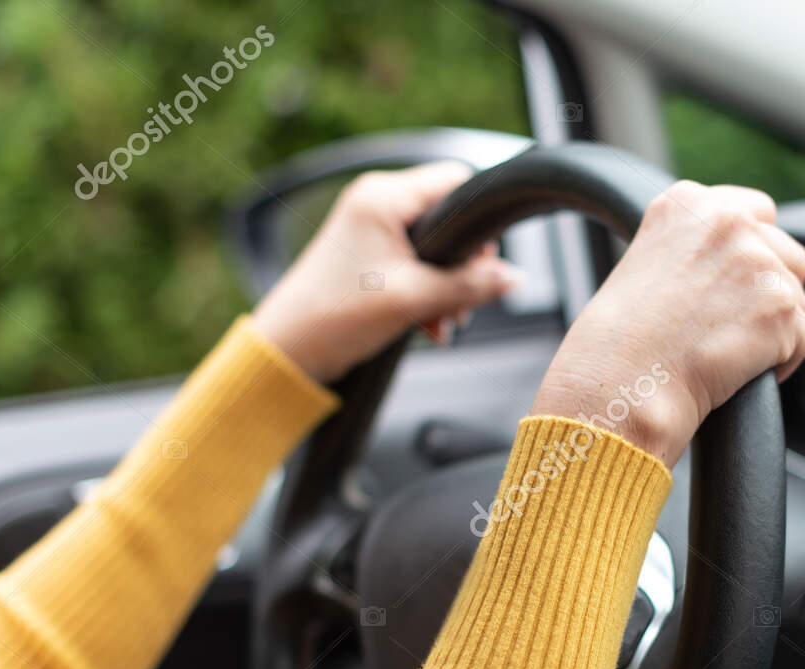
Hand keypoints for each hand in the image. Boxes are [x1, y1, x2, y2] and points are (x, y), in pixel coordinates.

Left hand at [251, 161, 522, 384]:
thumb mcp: (414, 300)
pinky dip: (427, 292)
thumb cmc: (334, 316)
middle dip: (463, 265)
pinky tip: (429, 324)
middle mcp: (376, 201)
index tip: (485, 262)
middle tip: (464, 303)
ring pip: (434, 246)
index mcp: (383, 195)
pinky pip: (415, 263)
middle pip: (448, 217)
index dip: (479, 221)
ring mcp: (370, 228)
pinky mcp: (367, 254)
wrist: (289, 351)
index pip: (456, 181)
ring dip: (447, 286)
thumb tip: (515, 278)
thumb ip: (470, 286)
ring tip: (443, 322)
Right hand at [531, 180, 804, 467]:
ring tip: (727, 352)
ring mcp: (758, 263)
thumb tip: (740, 264)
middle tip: (727, 327)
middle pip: (785, 251)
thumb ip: (696, 249)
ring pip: (797, 296)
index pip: (756, 211)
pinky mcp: (781, 307)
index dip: (751, 252)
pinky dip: (779, 363)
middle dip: (767, 289)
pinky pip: (802, 339)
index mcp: (689, 203)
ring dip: (774, 326)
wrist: (621, 386)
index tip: (733, 285)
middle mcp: (728, 222)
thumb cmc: (618, 344)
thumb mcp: (646, 266)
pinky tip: (738, 373)